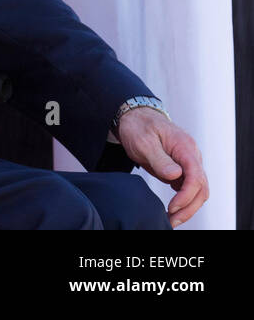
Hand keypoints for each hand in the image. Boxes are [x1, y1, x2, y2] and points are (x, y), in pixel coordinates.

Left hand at [116, 107, 207, 226]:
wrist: (134, 117)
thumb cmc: (138, 127)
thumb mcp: (143, 142)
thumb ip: (160, 159)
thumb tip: (177, 176)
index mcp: (184, 146)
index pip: (195, 176)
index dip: (186, 195)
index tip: (172, 206)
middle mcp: (191, 155)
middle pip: (202, 187)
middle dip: (189, 207)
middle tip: (172, 220)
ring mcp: (188, 162)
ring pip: (198, 190)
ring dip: (188, 207)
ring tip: (172, 218)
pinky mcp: (182, 168)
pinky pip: (189, 187)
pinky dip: (184, 200)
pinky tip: (173, 209)